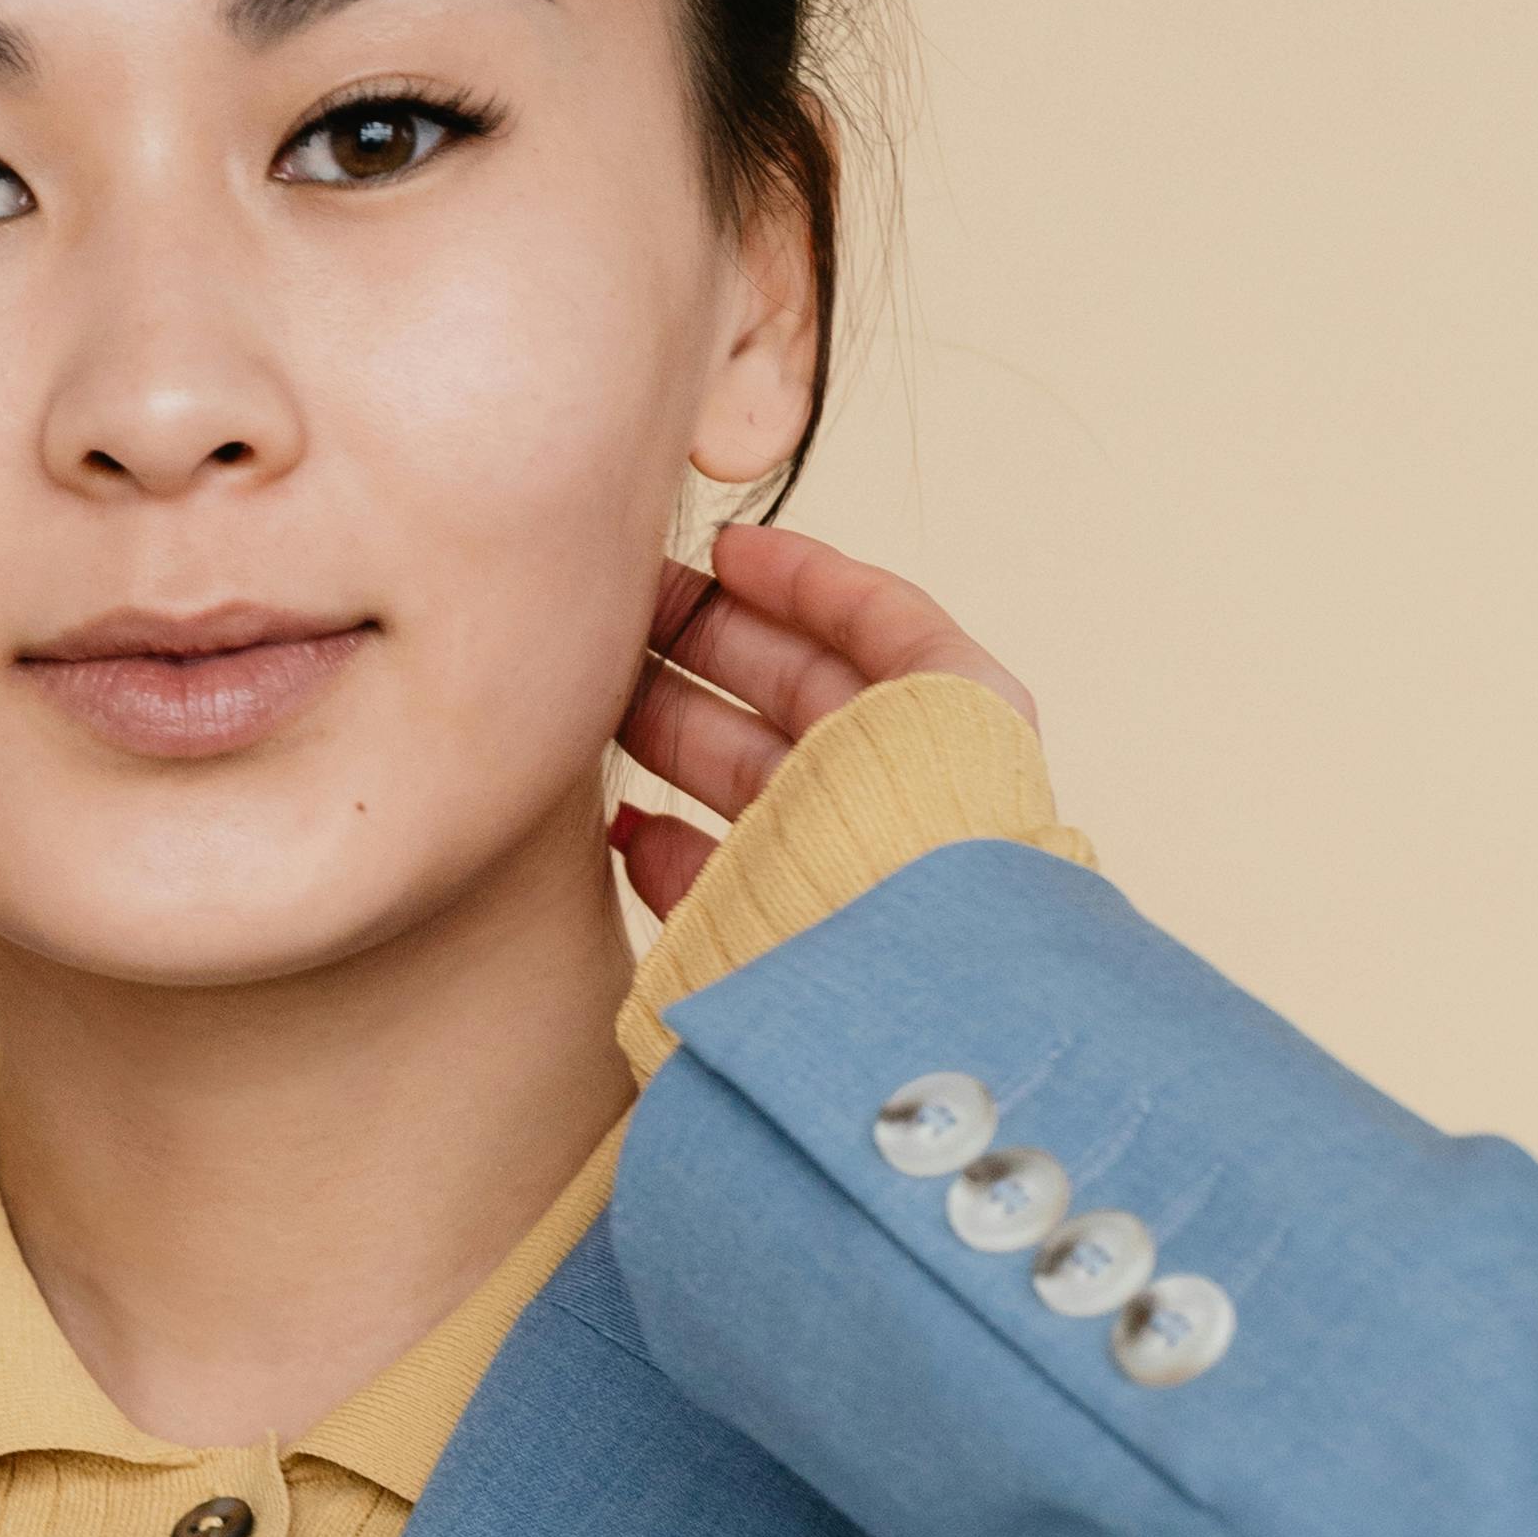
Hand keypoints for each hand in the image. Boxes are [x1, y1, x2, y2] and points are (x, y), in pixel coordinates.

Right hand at [610, 522, 1037, 924]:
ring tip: (597, 685)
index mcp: (940, 729)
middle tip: (628, 602)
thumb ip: (868, 610)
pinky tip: (621, 817)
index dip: (797, 578)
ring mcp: (824, 864)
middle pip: (790, 693)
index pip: (871, 629)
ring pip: (739, 775)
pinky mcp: (768, 938)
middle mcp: (885, 793)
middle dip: (707, 639)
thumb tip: (746, 559)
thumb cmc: (929, 829)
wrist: (905, 989)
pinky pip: (706, 878)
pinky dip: (660, 846)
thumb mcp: (935, 680)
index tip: (722, 547)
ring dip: (667, 726)